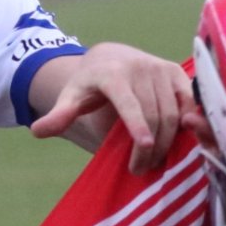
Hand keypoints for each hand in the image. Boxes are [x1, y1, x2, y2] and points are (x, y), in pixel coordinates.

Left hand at [30, 42, 190, 171]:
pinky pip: (188, 103)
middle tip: (141, 168)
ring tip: (155, 161)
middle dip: (150, 145)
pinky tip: (177, 142)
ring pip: (173, 112)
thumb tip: (37, 130)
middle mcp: (140, 67)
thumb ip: (59, 114)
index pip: (128, 101)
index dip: (137, 124)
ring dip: (167, 141)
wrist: (112, 56)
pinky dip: (186, 124)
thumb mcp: (71, 97)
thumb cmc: (89, 85)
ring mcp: (160, 68)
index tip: (144, 146)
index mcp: (113, 73)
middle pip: (154, 113)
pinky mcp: (177, 73)